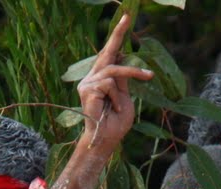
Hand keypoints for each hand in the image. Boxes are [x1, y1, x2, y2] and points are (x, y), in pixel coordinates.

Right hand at [77, 15, 151, 152]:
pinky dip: (116, 97)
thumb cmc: (116, 123)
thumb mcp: (124, 97)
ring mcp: (87, 83)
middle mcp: (91, 78)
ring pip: (114, 70)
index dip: (117, 36)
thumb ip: (123, 80)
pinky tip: (112, 109)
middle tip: (128, 15)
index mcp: (101, 78)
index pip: (110, 55)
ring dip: (131, 78)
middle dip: (118, 34)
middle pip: (108, 53)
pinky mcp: (87, 89)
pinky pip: (110, 83)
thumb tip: (124, 58)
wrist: (106, 140)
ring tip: (133, 94)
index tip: (126, 17)